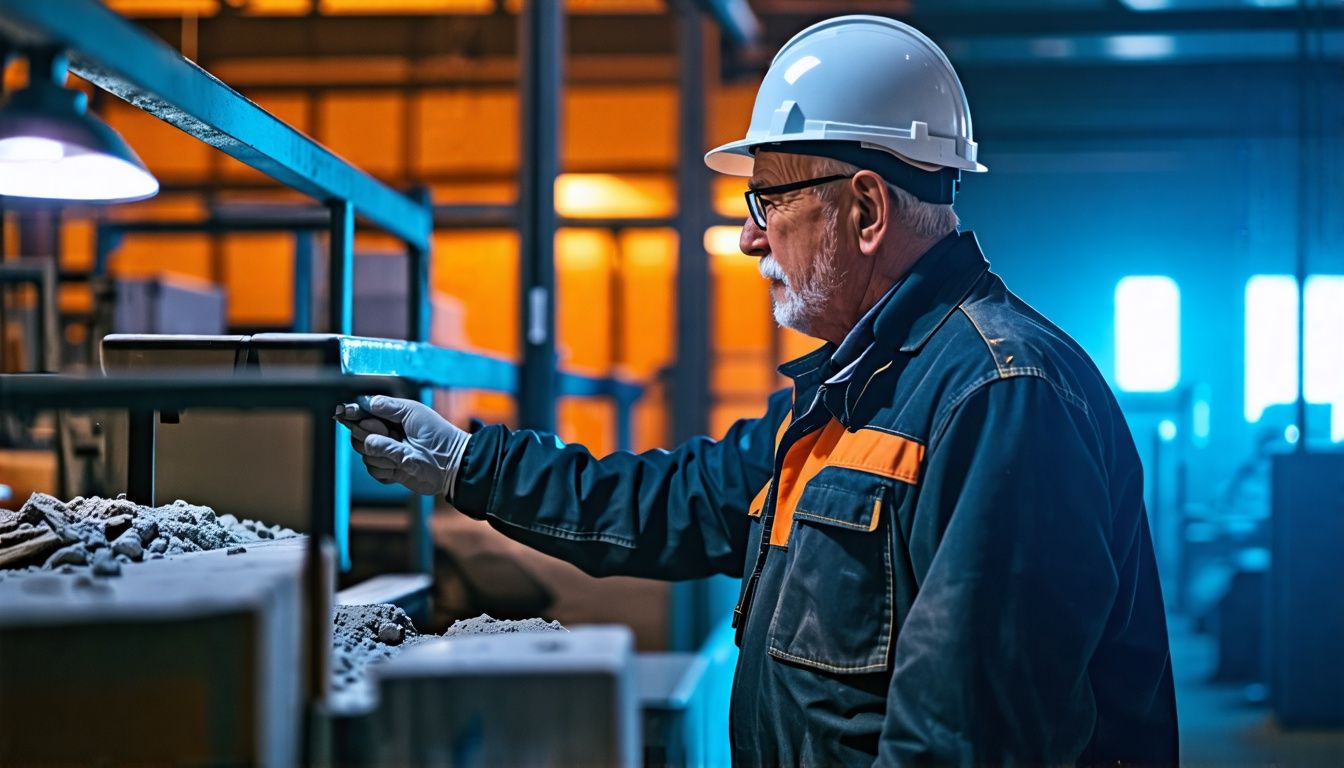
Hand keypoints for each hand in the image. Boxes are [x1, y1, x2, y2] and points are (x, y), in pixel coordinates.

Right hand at [335, 396, 470, 497]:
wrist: (452, 463)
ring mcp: (386, 454)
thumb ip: (388, 407)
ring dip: (382, 454)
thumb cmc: (437, 434)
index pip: (362, 413)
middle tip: (390, 434)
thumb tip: (365, 403)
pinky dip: (386, 469)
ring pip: (364, 454)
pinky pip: (374, 470)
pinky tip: (402, 467)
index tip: (343, 413)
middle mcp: (385, 435)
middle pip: (357, 435)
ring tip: (404, 453)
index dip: (352, 413)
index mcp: (390, 417)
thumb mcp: (413, 413)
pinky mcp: (389, 471)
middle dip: (370, 435)